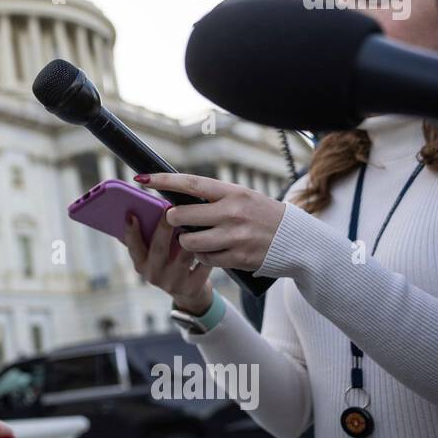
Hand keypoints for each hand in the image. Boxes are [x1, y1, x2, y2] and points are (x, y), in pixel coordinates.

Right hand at [118, 198, 213, 311]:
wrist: (189, 292)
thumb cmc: (171, 263)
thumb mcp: (156, 254)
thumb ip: (150, 237)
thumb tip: (144, 209)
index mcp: (141, 264)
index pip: (133, 247)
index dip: (131, 232)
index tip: (131, 214)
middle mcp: (154, 275)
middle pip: (158, 249)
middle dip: (163, 228)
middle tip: (169, 209)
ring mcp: (173, 283)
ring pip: (184, 256)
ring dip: (190, 237)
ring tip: (196, 219)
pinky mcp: (192, 288)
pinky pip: (203, 264)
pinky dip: (209, 250)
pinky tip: (214, 236)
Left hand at [135, 173, 285, 272]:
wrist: (295, 241)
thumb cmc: (263, 215)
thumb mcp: (242, 197)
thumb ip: (214, 197)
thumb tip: (178, 196)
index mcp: (232, 192)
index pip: (190, 184)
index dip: (163, 181)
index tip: (142, 178)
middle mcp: (232, 213)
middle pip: (182, 215)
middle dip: (172, 218)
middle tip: (175, 218)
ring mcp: (234, 237)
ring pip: (189, 241)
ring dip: (185, 241)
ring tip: (195, 237)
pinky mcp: (237, 258)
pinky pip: (205, 259)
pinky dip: (203, 256)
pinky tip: (211, 250)